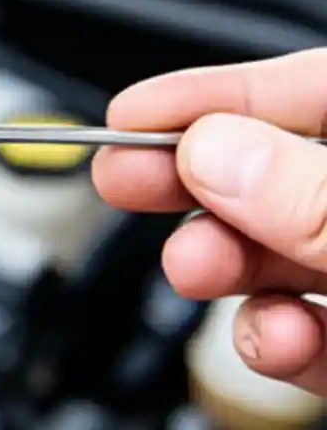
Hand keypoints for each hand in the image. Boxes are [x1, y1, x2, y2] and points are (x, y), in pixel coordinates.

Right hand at [93, 49, 326, 395]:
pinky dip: (277, 341)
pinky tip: (272, 339)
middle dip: (195, 181)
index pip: (315, 88)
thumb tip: (216, 152)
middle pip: (279, 173)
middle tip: (122, 181)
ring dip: (224, 266)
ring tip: (190, 269)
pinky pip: (316, 337)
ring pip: (287, 257)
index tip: (132, 113)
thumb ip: (313, 198)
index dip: (217, 93)